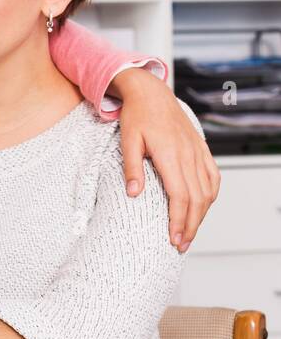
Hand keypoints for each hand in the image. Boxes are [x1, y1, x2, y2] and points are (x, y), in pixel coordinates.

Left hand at [111, 67, 219, 251]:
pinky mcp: (200, 148)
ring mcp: (197, 152)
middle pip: (196, 199)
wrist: (151, 93)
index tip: (174, 239)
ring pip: (207, 190)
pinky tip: (203, 207)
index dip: (179, 220)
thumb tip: (134, 194)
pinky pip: (212, 175)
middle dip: (190, 225)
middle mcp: (188, 156)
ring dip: (201, 214)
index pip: (179, 196)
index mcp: (170, 155)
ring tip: (190, 232)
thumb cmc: (136, 116)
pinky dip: (211, 194)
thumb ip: (132, 167)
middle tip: (181, 245)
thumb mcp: (127, 140)